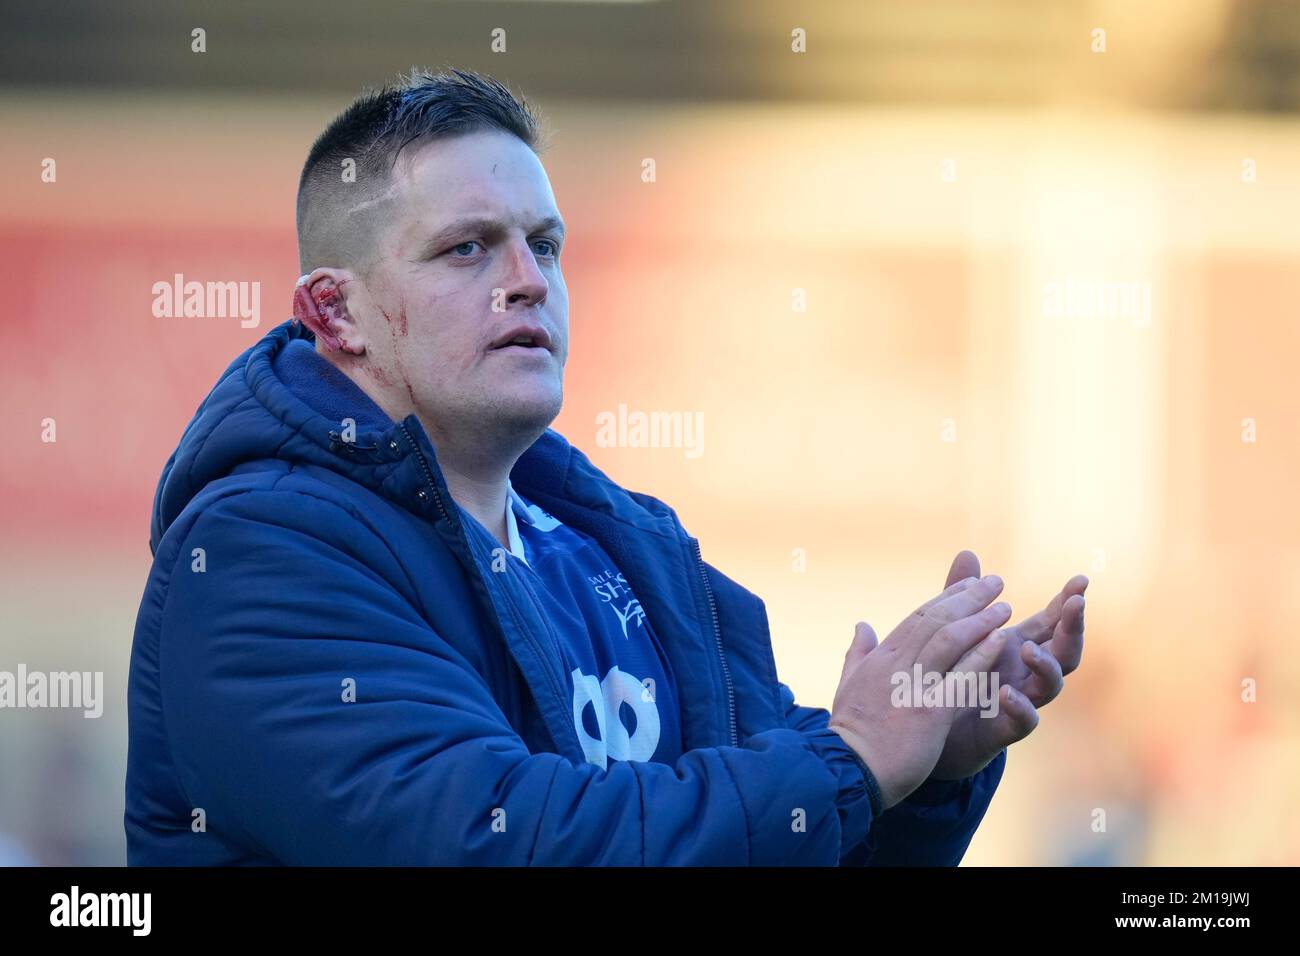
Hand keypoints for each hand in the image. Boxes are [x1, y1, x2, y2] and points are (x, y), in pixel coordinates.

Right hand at [827, 574, 1011, 808]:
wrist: (847, 769)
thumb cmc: (850, 733)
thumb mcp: (848, 684)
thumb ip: (858, 653)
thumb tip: (862, 625)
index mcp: (881, 657)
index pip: (917, 617)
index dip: (946, 597)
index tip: (968, 584)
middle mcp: (897, 664)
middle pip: (937, 620)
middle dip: (968, 598)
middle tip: (994, 581)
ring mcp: (914, 685)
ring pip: (950, 640)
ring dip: (980, 620)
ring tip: (1005, 606)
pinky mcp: (930, 711)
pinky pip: (961, 676)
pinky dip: (982, 655)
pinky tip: (1001, 640)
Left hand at [927, 550, 1087, 780]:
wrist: (926, 734)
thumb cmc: (946, 678)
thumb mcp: (952, 634)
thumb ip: (962, 596)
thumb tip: (968, 552)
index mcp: (1014, 646)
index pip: (1050, 622)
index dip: (1066, 602)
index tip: (1081, 580)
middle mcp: (1023, 673)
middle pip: (1064, 650)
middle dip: (1073, 628)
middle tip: (1077, 605)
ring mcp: (1018, 701)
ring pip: (1050, 684)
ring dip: (1046, 665)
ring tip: (1030, 649)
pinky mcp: (1003, 730)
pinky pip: (1023, 721)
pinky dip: (1021, 707)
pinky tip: (1009, 693)